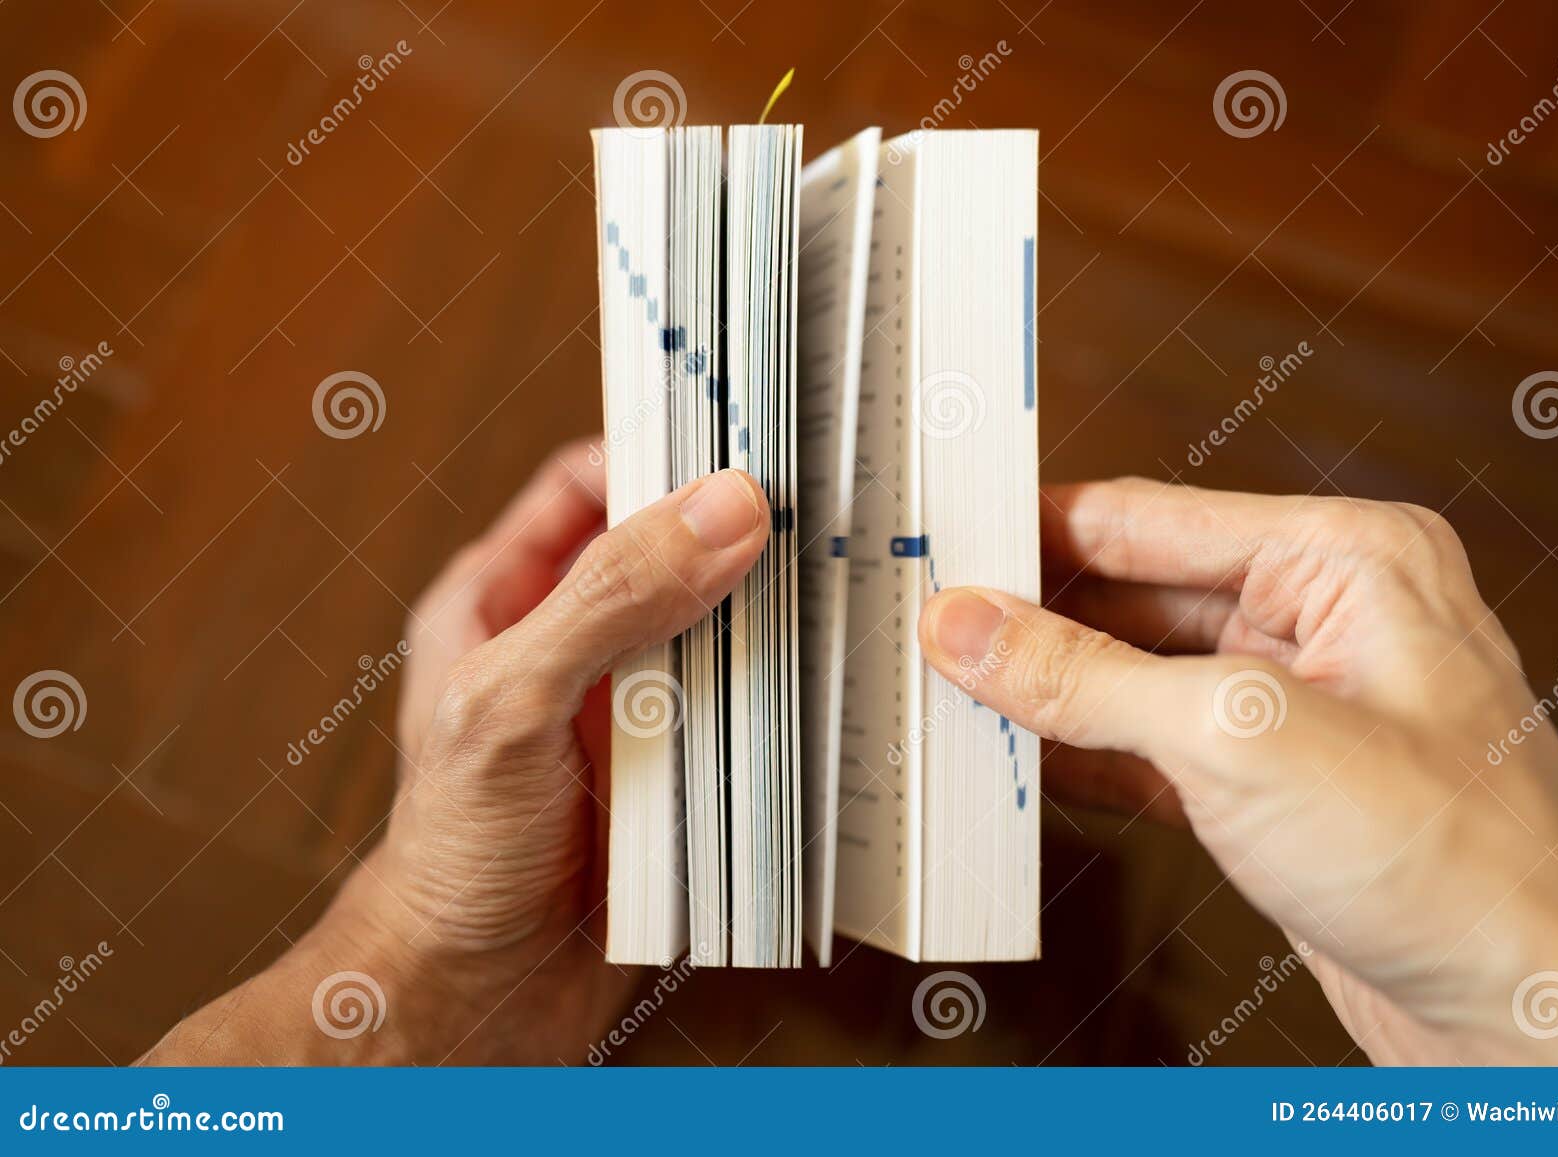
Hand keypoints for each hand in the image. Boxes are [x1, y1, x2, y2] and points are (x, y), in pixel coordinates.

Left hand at [141, 441, 768, 1064]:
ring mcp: (623, 711)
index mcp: (499, 601)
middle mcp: (567, 645)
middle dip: (733, 530)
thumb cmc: (452, 855)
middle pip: (664, 551)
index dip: (655, 451)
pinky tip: (824, 682)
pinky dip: (780, 695)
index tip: (739, 436)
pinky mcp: (672, 774)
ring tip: (839, 579)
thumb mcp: (512, 703)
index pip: (585, 485)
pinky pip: (738, 712)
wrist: (478, 1002)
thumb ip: (608, 601)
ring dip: (767, 614)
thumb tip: (721, 510)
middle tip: (815, 503)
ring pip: (712, 629)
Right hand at [920, 478, 1557, 1064]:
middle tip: (934, 637)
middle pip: (1134, 596)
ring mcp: (1297, 706)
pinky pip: (1152, 748)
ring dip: (1052, 694)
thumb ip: (1087, 678)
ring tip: (958, 698)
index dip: (1035, 536)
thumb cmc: (1455, 861)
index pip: (1146, 519)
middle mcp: (1325, 618)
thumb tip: (973, 629)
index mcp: (1343, 558)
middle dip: (1034, 621)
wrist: (1526, 1016)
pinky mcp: (1273, 787)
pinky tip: (1023, 762)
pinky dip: (1085, 756)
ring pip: (1136, 677)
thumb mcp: (1237, 738)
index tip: (948, 552)